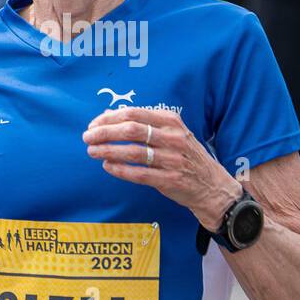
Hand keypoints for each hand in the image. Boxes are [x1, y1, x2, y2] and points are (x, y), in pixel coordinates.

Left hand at [83, 107, 240, 229]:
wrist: (212, 185)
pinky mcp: (170, 180)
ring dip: (107, 151)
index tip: (94, 124)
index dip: (109, 118)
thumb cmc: (187, 156)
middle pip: (130, 130)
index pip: (133, 114)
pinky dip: (120, 170)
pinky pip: (139, 174)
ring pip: (132, 152)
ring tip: (92, 152)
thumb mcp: (173, 133)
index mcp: (172, 122)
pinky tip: (107, 167)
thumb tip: (110, 116)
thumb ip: (145, 124)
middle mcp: (173, 138)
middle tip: (87, 138)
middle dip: (104, 133)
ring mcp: (172, 160)